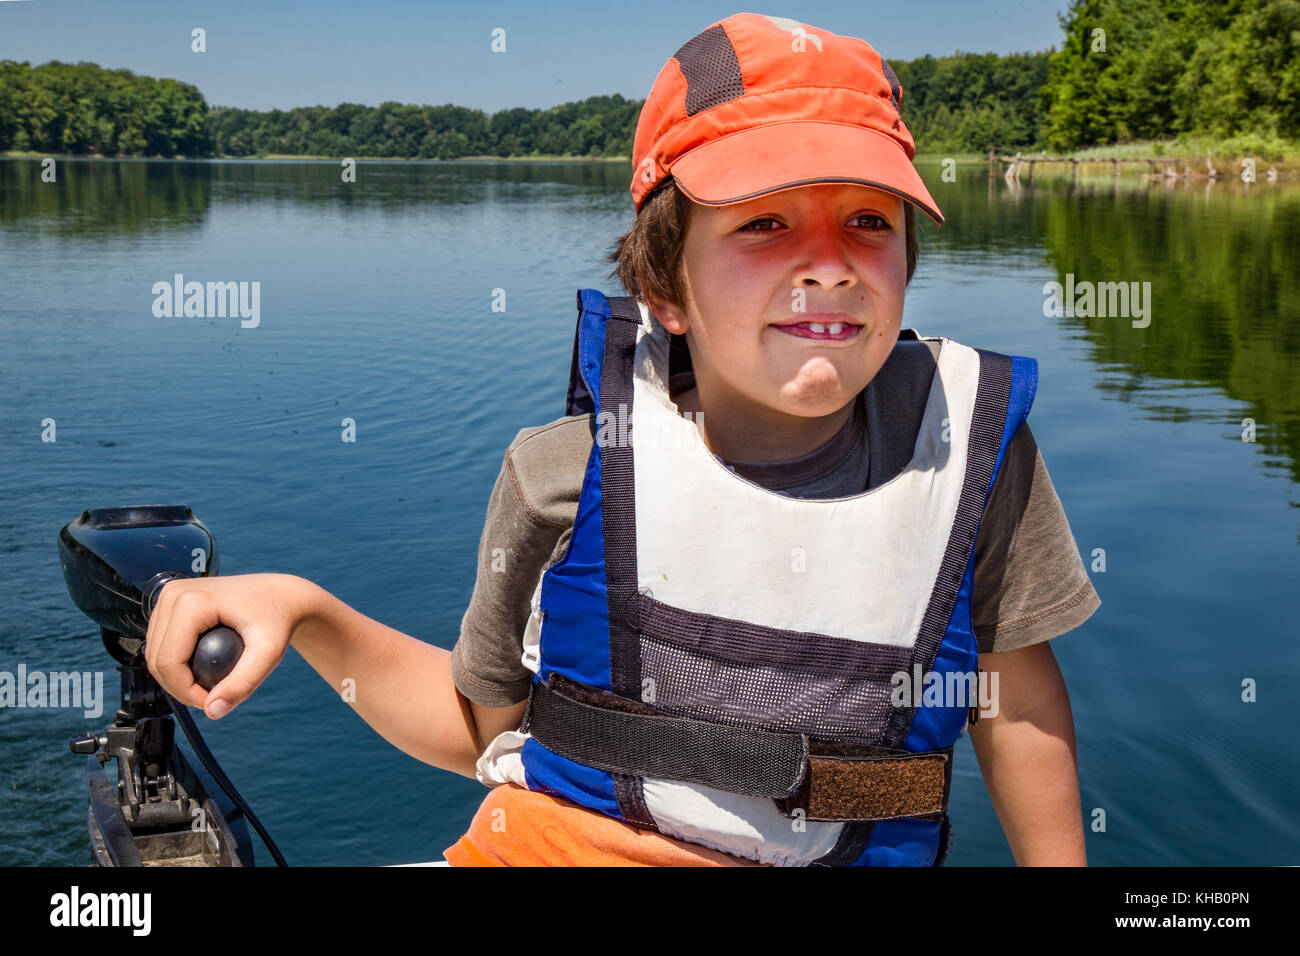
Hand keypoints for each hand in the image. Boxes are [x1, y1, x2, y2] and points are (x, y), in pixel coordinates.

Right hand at [145, 573, 312, 719]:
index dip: (185, 692)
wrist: (281, 595)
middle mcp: (174, 593)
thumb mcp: (269, 654)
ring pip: (153, 652)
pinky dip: (175, 661)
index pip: (167, 662)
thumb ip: (243, 684)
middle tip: (212, 695)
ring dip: (175, 677)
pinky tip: (201, 666)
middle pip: (156, 659)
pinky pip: (160, 642)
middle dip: (179, 687)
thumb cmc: (278, 618)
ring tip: (209, 683)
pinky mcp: (170, 600)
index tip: (213, 700)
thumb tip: (213, 711)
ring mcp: (169, 594)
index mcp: (191, 602)